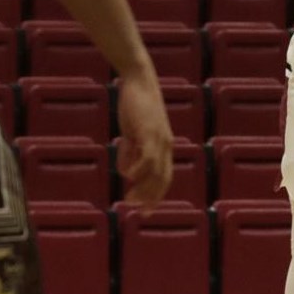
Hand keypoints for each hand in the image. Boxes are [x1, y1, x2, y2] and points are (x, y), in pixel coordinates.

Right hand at [114, 68, 173, 210]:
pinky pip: (147, 156)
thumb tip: (127, 173)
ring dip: (143, 188)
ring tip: (130, 200)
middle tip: (141, 213)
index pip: (164, 178)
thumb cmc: (136, 105)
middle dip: (152, 198)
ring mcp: (159, 138)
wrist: (139, 81)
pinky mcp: (150, 131)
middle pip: (163, 179)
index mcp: (164, 146)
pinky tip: (127, 176)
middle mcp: (166, 145)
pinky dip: (138, 169)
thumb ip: (131, 152)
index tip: (146, 211)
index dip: (156, 196)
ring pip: (156, 171)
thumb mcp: (133, 133)